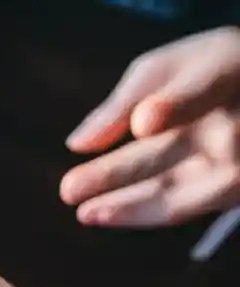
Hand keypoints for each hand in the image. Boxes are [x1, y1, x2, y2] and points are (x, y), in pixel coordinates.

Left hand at [62, 27, 239, 226]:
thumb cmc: (202, 74)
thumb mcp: (164, 69)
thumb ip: (122, 103)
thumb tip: (77, 144)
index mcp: (224, 72)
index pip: (200, 91)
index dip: (176, 106)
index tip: (144, 122)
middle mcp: (237, 122)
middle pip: (172, 150)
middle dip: (118, 173)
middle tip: (67, 190)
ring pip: (179, 192)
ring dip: (127, 206)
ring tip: (84, 212)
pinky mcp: (236, 190)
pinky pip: (183, 207)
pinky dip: (142, 213)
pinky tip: (107, 213)